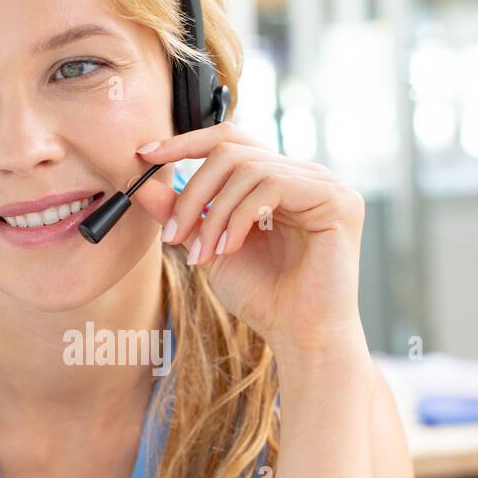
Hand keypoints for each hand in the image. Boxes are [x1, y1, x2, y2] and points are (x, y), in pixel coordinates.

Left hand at [129, 123, 368, 363]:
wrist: (300, 336)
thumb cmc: (263, 297)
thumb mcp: (209, 247)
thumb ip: (181, 213)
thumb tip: (140, 184)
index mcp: (278, 180)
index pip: (231, 141)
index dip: (186, 142)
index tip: (146, 154)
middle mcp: (303, 175)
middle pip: (231, 151)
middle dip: (193, 192)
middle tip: (173, 235)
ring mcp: (324, 184)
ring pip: (247, 168)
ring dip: (214, 214)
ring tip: (206, 254)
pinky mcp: (336, 199)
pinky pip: (273, 185)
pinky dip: (241, 216)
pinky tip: (232, 248)